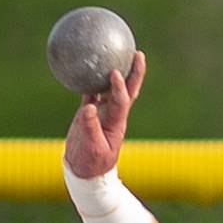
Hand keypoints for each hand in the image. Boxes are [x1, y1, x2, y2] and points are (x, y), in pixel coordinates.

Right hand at [65, 50, 146, 178]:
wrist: (85, 170)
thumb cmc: (91, 163)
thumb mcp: (93, 148)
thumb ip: (90, 128)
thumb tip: (89, 108)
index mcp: (116, 123)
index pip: (121, 101)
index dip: (120, 87)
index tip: (117, 73)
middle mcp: (113, 114)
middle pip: (127, 89)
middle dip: (134, 72)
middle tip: (138, 53)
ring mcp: (103, 112)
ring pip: (111, 87)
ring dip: (117, 70)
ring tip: (119, 51)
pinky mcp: (90, 112)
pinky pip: (92, 90)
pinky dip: (91, 78)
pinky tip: (87, 64)